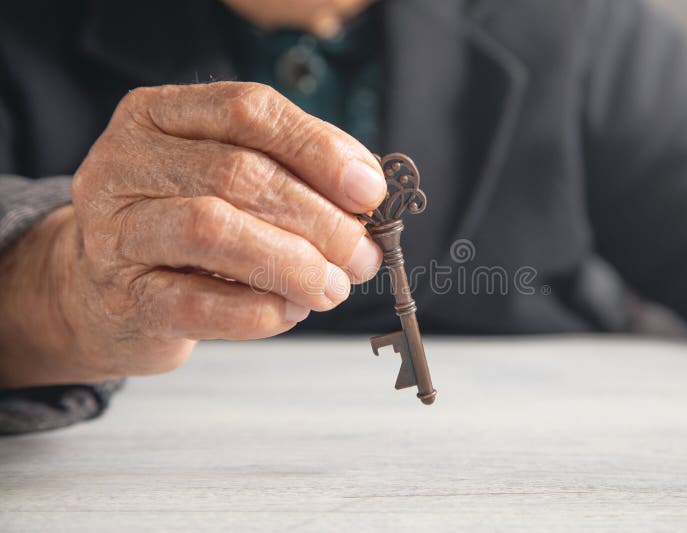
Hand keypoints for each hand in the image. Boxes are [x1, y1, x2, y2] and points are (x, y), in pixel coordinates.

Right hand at [0, 82, 385, 386]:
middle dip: (318, 218)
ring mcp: (114, 231)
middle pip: (238, 174)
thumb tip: (366, 193)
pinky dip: (257, 310)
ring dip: (291, 263)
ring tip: (332, 287)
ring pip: (212, 230)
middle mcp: (126, 162)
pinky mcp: (120, 297)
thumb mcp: (228, 182)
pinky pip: (196, 303)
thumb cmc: (184, 229)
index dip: (319, 148)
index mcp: (160, 114)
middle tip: (363, 255)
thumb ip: (291, 174)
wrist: (105, 293)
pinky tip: (290, 311)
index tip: (369, 191)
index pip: (248, 110)